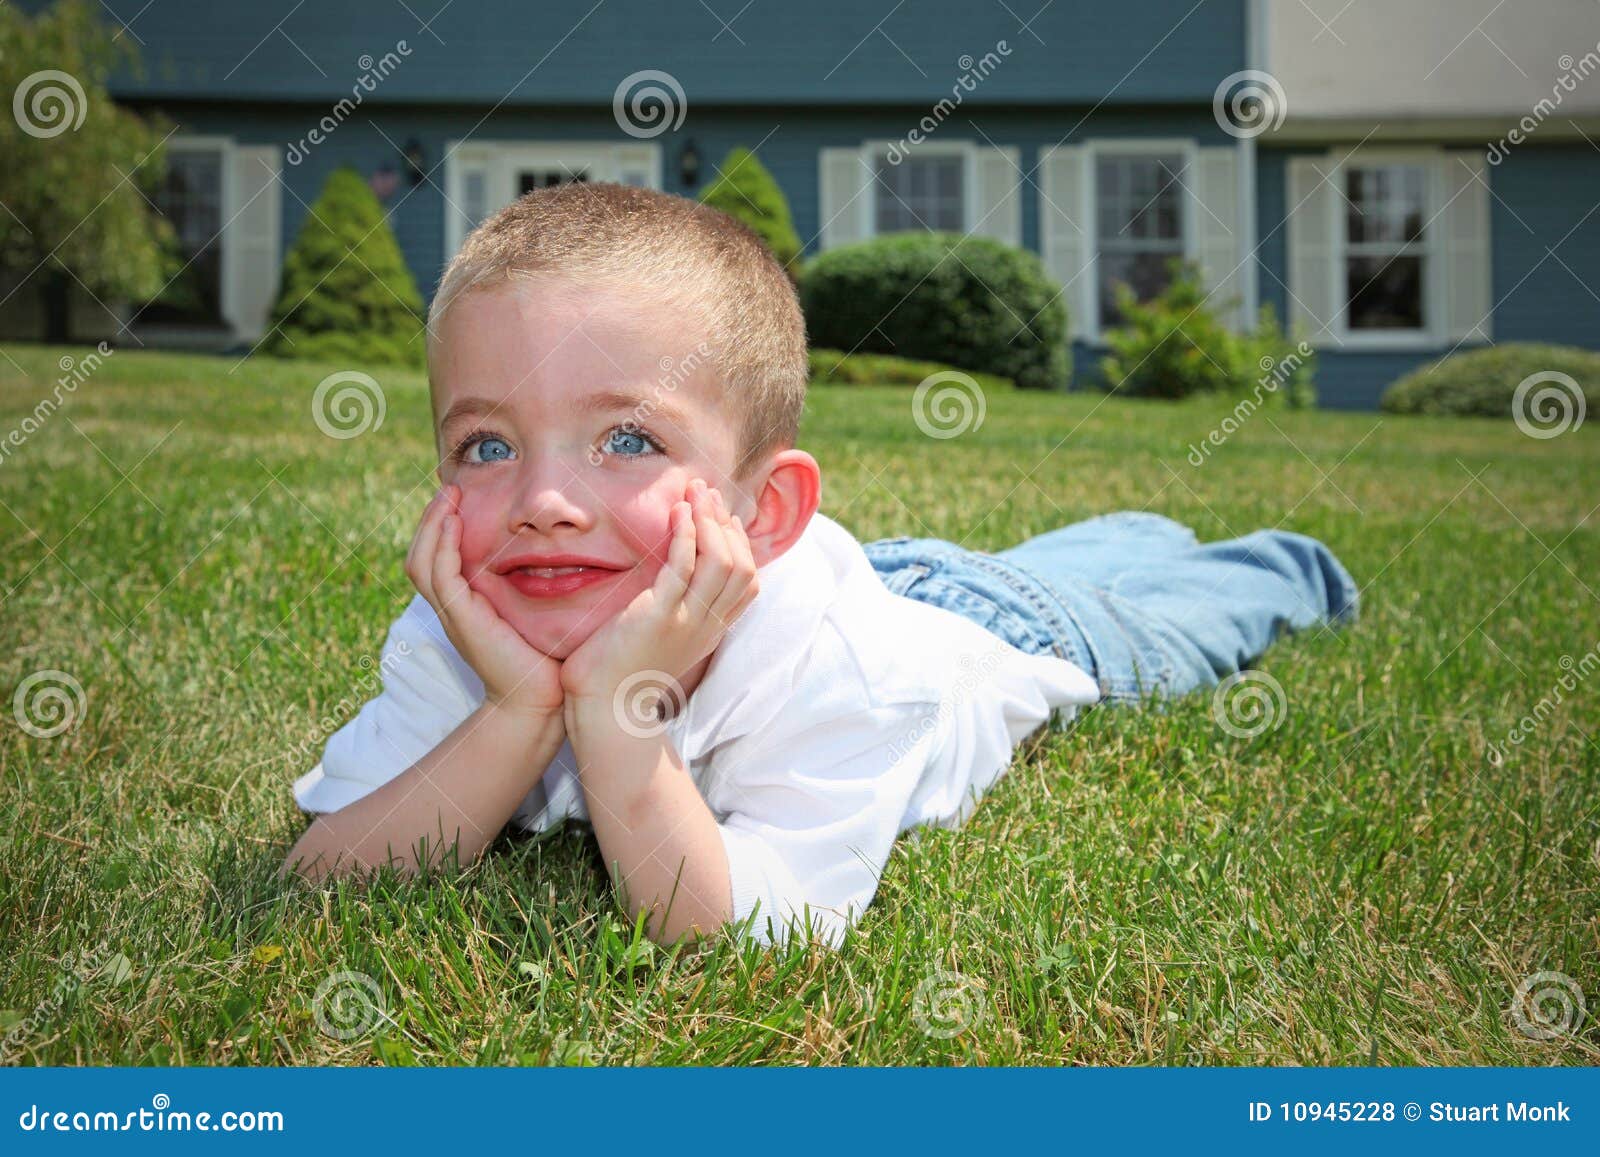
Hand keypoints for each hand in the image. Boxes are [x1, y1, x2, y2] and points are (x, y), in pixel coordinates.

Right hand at [405, 483, 565, 719]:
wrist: (540, 700)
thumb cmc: (545, 657)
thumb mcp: (534, 611)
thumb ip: (534, 584)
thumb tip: (559, 553)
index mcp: (464, 604)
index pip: (438, 557)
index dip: (442, 526)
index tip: (461, 497)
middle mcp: (452, 608)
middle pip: (420, 554)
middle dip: (431, 518)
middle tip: (449, 488)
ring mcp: (452, 614)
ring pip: (422, 561)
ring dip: (432, 524)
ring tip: (449, 497)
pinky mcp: (460, 618)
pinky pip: (441, 574)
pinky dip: (443, 545)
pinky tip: (455, 523)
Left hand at [559, 478, 758, 711]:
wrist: (606, 711)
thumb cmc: (625, 673)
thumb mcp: (665, 639)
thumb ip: (678, 609)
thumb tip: (676, 576)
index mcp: (712, 630)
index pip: (748, 581)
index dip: (740, 543)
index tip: (721, 516)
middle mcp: (707, 626)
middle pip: (742, 566)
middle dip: (726, 523)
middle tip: (706, 492)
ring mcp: (687, 621)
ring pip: (721, 562)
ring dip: (710, 520)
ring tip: (694, 493)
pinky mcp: (659, 617)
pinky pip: (684, 567)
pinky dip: (686, 534)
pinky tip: (678, 512)